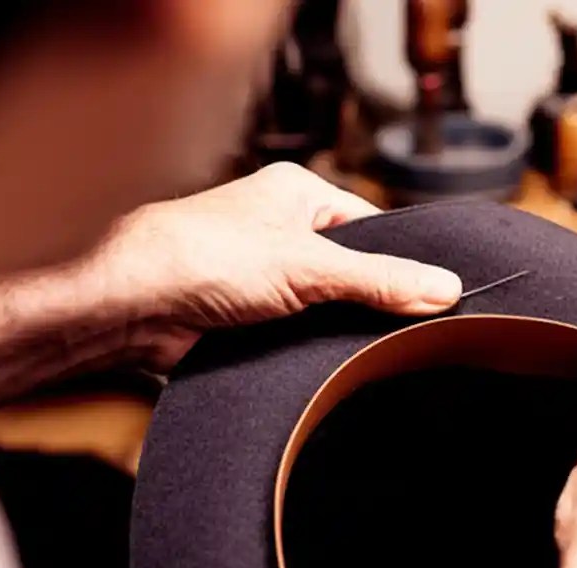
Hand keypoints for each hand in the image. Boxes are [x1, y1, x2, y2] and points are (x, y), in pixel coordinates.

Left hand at [80, 162, 461, 369]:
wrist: (132, 303)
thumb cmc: (203, 255)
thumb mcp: (311, 265)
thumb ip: (379, 280)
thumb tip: (443, 288)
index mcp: (296, 196)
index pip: (370, 228)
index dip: (398, 263)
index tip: (431, 297)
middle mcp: (277, 231)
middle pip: (348, 272)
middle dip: (363, 302)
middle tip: (397, 329)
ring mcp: (260, 276)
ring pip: (320, 309)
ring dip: (330, 330)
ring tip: (350, 347)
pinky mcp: (244, 318)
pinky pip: (291, 337)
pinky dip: (303, 352)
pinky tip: (316, 363)